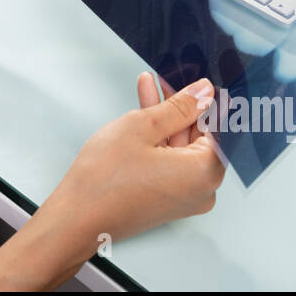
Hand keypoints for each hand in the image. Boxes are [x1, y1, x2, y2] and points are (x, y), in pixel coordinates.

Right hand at [0, 76, 224, 289]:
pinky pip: (171, 161)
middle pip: (199, 135)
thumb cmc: (106, 178)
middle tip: (165, 77)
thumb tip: (205, 91)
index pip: (217, 124)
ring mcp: (185, 196)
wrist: (77, 218)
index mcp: (206, 171)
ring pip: (181, 146)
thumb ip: (179, 106)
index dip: (203, 97)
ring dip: (165, 118)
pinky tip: (143, 113)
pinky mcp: (168, 199)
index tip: (193, 77)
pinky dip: (159, 139)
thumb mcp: (143, 126)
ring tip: (148, 86)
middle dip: (179, 105)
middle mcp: (203, 188)